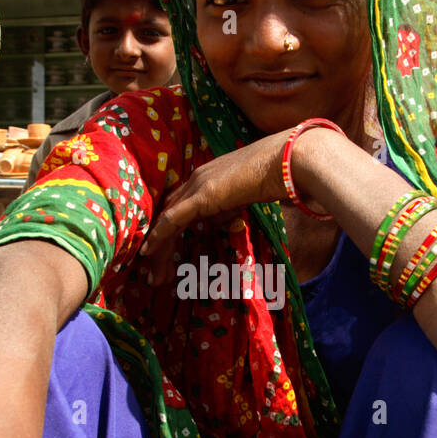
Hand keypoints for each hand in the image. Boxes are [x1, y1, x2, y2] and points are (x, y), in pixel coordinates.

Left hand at [139, 127, 329, 284]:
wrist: (287, 161)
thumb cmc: (276, 177)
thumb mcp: (245, 197)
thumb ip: (227, 208)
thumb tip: (216, 222)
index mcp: (205, 178)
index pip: (178, 207)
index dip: (167, 231)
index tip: (163, 255)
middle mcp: (197, 179)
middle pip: (168, 215)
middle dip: (159, 245)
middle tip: (152, 272)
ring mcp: (198, 185)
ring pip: (167, 220)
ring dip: (158, 249)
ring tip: (152, 275)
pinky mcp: (203, 195)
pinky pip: (173, 219)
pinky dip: (159, 236)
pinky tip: (149, 251)